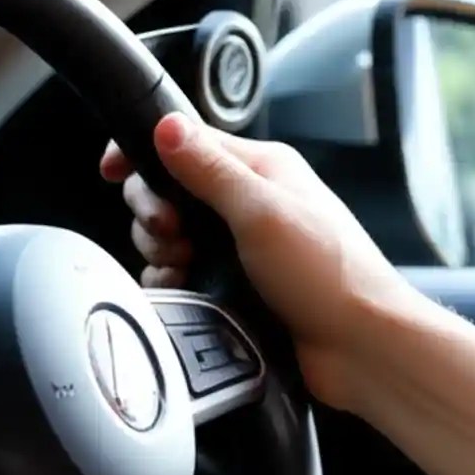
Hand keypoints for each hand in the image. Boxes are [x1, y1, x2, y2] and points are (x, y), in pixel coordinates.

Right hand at [101, 113, 423, 410]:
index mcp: (261, 169)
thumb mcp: (262, 211)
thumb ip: (209, 169)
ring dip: (161, 252)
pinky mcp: (235, 286)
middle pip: (169, 191)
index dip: (143, 153)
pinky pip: (182, 276)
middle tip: (171, 235)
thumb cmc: (329, 276)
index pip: (186, 141)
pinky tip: (183, 292)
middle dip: (153, 212)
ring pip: (170, 237)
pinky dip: (172, 283)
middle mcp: (249, 203)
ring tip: (185, 267)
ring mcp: (241, 247)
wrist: (361, 349)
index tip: (113, 171)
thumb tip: (166, 125)